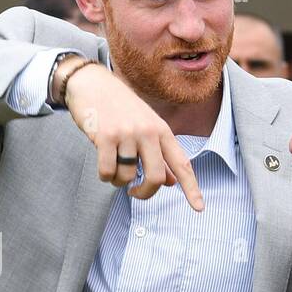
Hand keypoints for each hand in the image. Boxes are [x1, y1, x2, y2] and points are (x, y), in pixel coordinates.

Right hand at [63, 63, 202, 207]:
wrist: (91, 83)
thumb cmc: (120, 108)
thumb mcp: (145, 127)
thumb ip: (159, 154)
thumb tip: (170, 182)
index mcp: (162, 131)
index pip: (182, 164)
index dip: (191, 188)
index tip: (199, 208)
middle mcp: (148, 132)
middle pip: (155, 177)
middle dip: (145, 193)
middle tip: (135, 193)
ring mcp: (127, 134)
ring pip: (127, 176)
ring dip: (119, 181)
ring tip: (114, 170)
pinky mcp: (105, 137)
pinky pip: (108, 172)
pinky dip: (105, 176)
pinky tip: (104, 168)